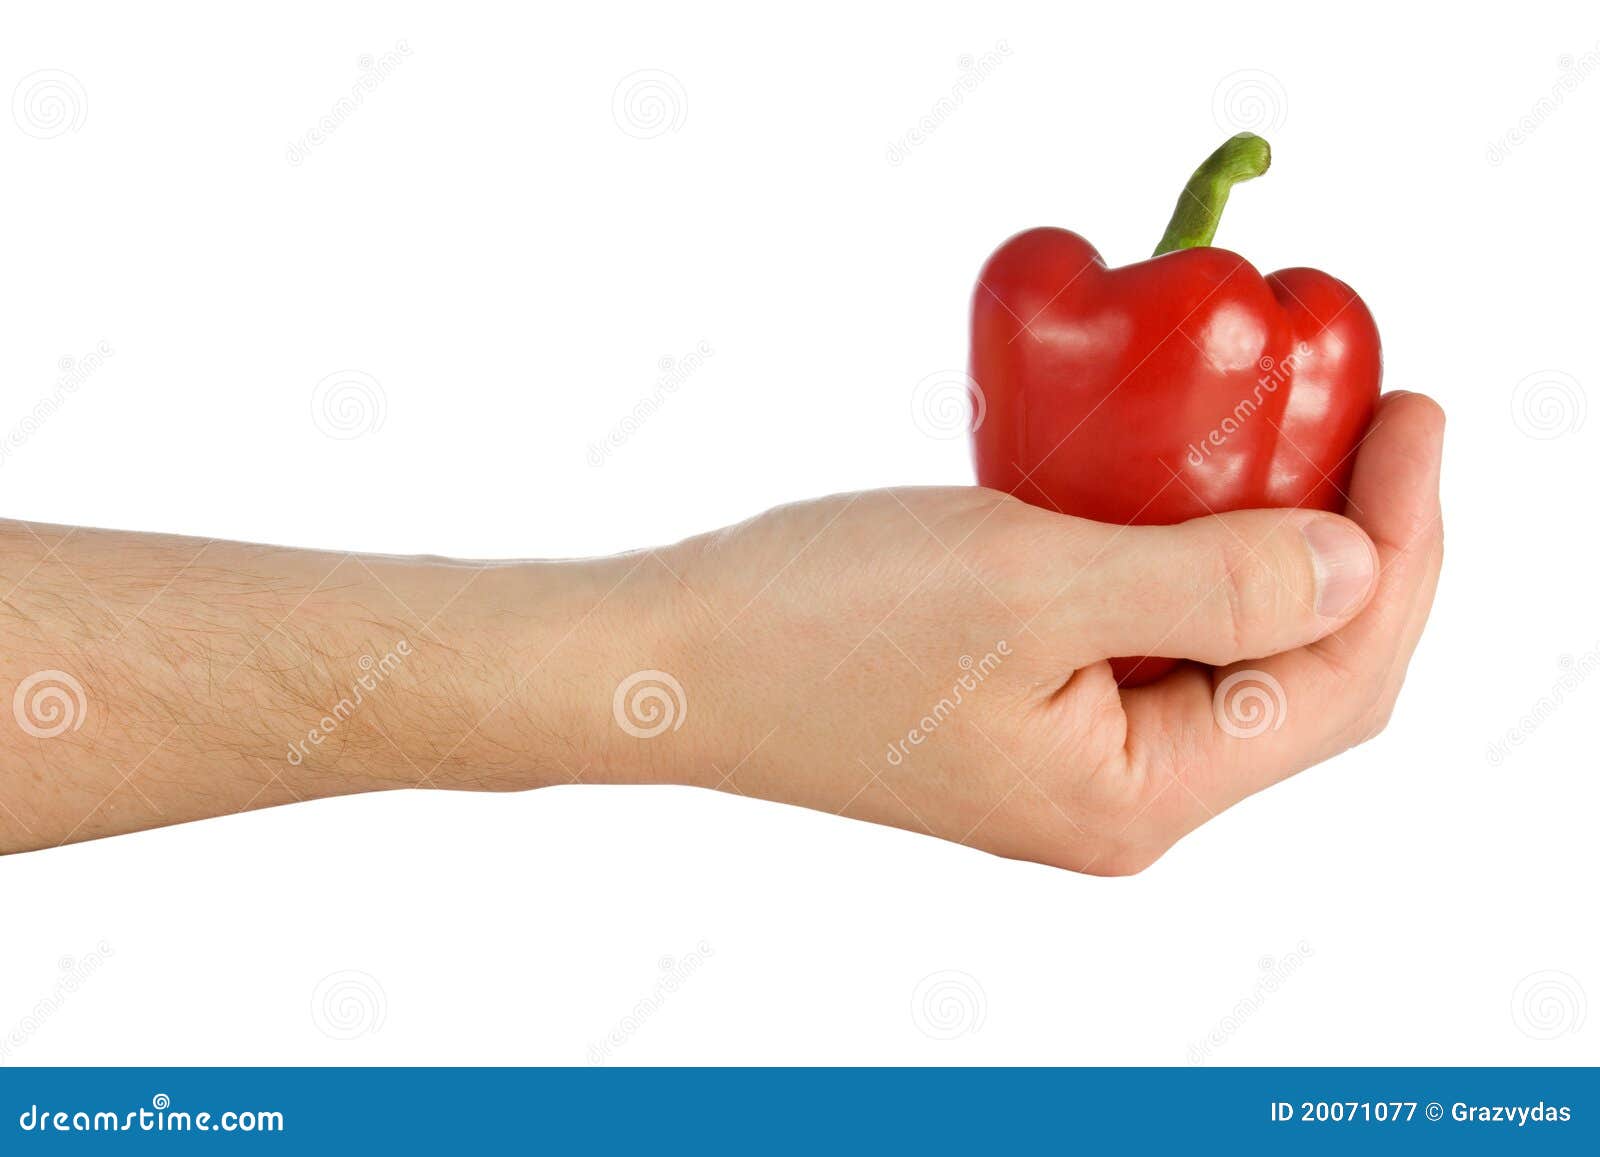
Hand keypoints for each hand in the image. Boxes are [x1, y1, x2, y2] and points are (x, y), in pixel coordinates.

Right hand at [596, 392, 1443, 873]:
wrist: (670, 654)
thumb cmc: (820, 625)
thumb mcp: (1031, 584)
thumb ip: (1211, 579)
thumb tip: (1360, 565)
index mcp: (1135, 798)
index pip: (1333, 684)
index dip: (1401, 549)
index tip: (1412, 416)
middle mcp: (1118, 797)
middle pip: (1299, 677)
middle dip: (1361, 550)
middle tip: (1381, 414)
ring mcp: (1070, 756)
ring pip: (1228, 650)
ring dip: (1279, 544)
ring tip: (1310, 433)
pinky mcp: (1026, 706)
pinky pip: (1150, 631)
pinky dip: (1191, 551)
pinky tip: (1193, 476)